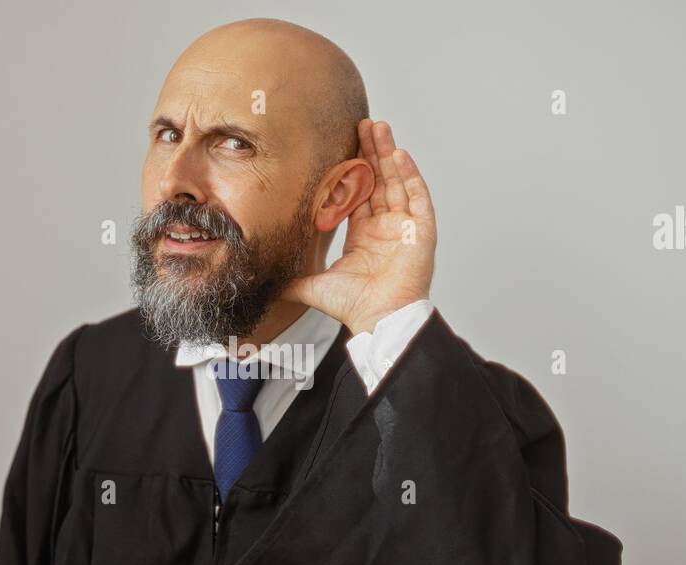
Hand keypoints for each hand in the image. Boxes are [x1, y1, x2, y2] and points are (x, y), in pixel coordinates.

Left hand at [283, 119, 435, 334]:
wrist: (377, 319)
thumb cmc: (352, 306)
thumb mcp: (313, 285)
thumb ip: (291, 278)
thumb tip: (264, 278)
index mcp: (364, 236)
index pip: (358, 193)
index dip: (353, 169)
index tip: (344, 145)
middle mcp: (386, 228)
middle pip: (379, 180)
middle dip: (371, 152)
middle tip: (363, 124)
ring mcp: (405, 228)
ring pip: (397, 182)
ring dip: (389, 154)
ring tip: (379, 128)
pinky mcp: (422, 231)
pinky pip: (417, 197)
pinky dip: (410, 176)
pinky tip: (399, 155)